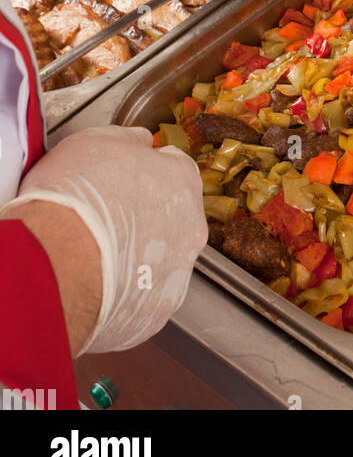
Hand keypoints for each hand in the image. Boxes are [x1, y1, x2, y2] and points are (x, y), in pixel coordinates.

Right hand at [0, 126, 206, 354]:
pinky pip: (143, 300)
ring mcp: (177, 275)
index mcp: (182, 180)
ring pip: (160, 263)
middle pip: (173, 219)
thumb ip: (130, 141)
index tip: (124, 182)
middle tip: (107, 222)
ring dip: (137, 259)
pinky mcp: (155, 315)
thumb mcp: (98, 140)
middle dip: (145, 219)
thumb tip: (141, 142)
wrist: (56, 261)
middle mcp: (191, 228)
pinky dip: (125, 295)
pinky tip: (97, 286)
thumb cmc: (76, 197)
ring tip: (97, 258)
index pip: (175, 170)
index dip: (146, 175)